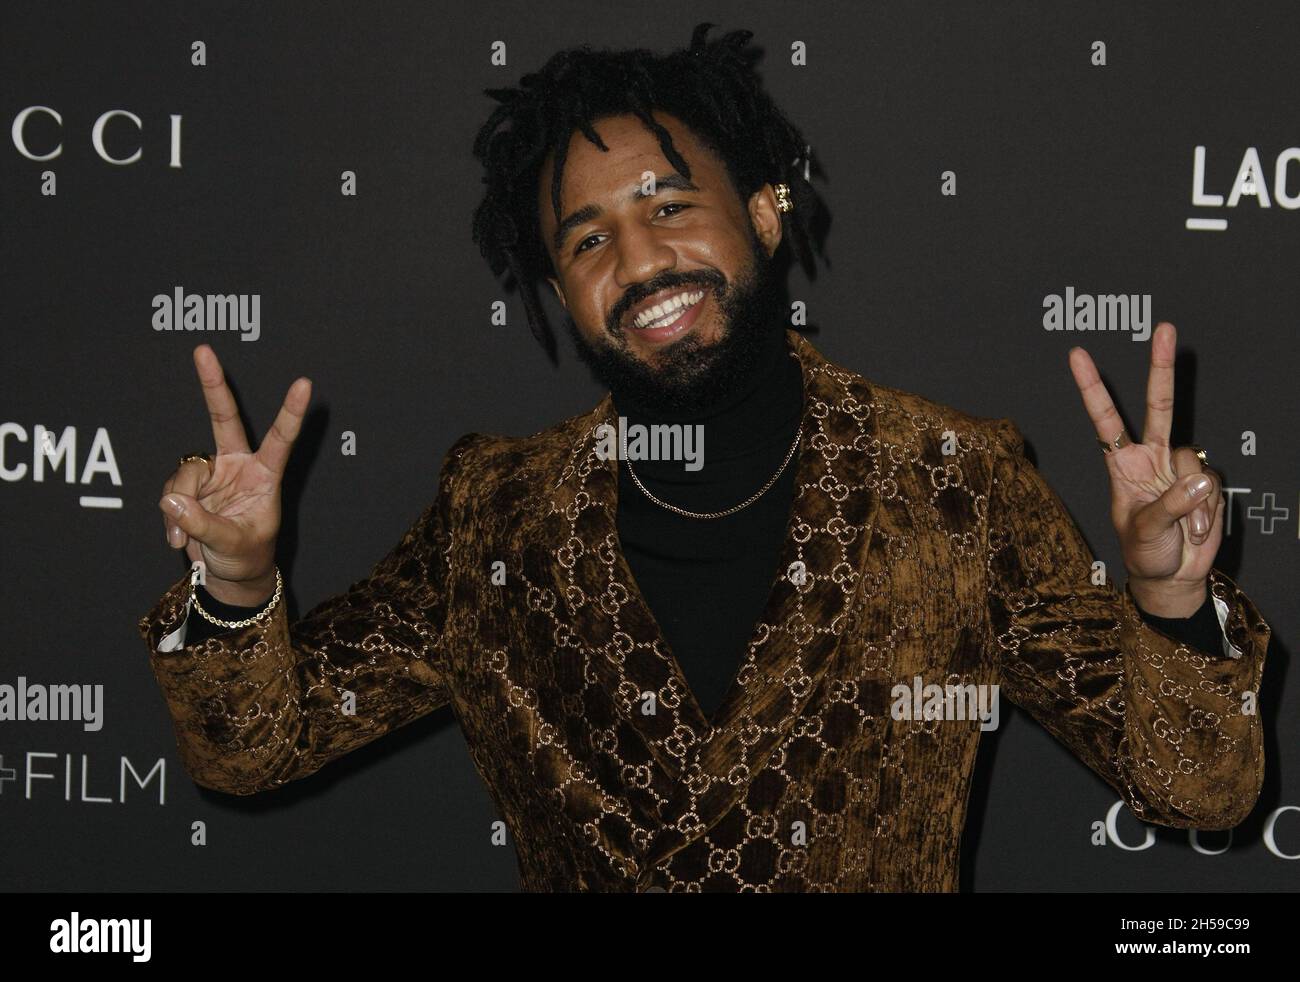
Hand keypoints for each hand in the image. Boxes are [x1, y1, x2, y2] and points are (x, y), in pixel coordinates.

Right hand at [159, 345, 311, 604]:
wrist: (230, 574)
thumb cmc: (246, 556)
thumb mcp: (231, 543)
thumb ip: (202, 523)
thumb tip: (171, 501)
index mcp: (265, 475)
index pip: (280, 438)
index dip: (290, 412)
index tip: (305, 383)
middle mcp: (238, 465)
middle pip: (223, 418)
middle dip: (211, 385)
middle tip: (203, 350)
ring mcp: (211, 473)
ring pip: (184, 472)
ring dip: (179, 507)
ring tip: (187, 538)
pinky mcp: (188, 487)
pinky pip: (170, 492)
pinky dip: (170, 518)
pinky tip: (179, 538)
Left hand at [1067, 322, 1220, 616]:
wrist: (1171, 576)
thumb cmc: (1144, 553)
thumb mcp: (1145, 532)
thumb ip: (1170, 505)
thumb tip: (1199, 477)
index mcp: (1123, 466)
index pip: (1105, 420)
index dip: (1092, 388)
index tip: (1077, 355)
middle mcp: (1150, 459)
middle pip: (1159, 406)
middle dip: (1161, 368)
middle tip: (1164, 328)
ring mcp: (1179, 469)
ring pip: (1193, 459)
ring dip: (1194, 500)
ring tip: (1183, 529)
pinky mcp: (1206, 482)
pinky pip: (1214, 485)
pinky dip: (1209, 512)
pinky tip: (1197, 531)